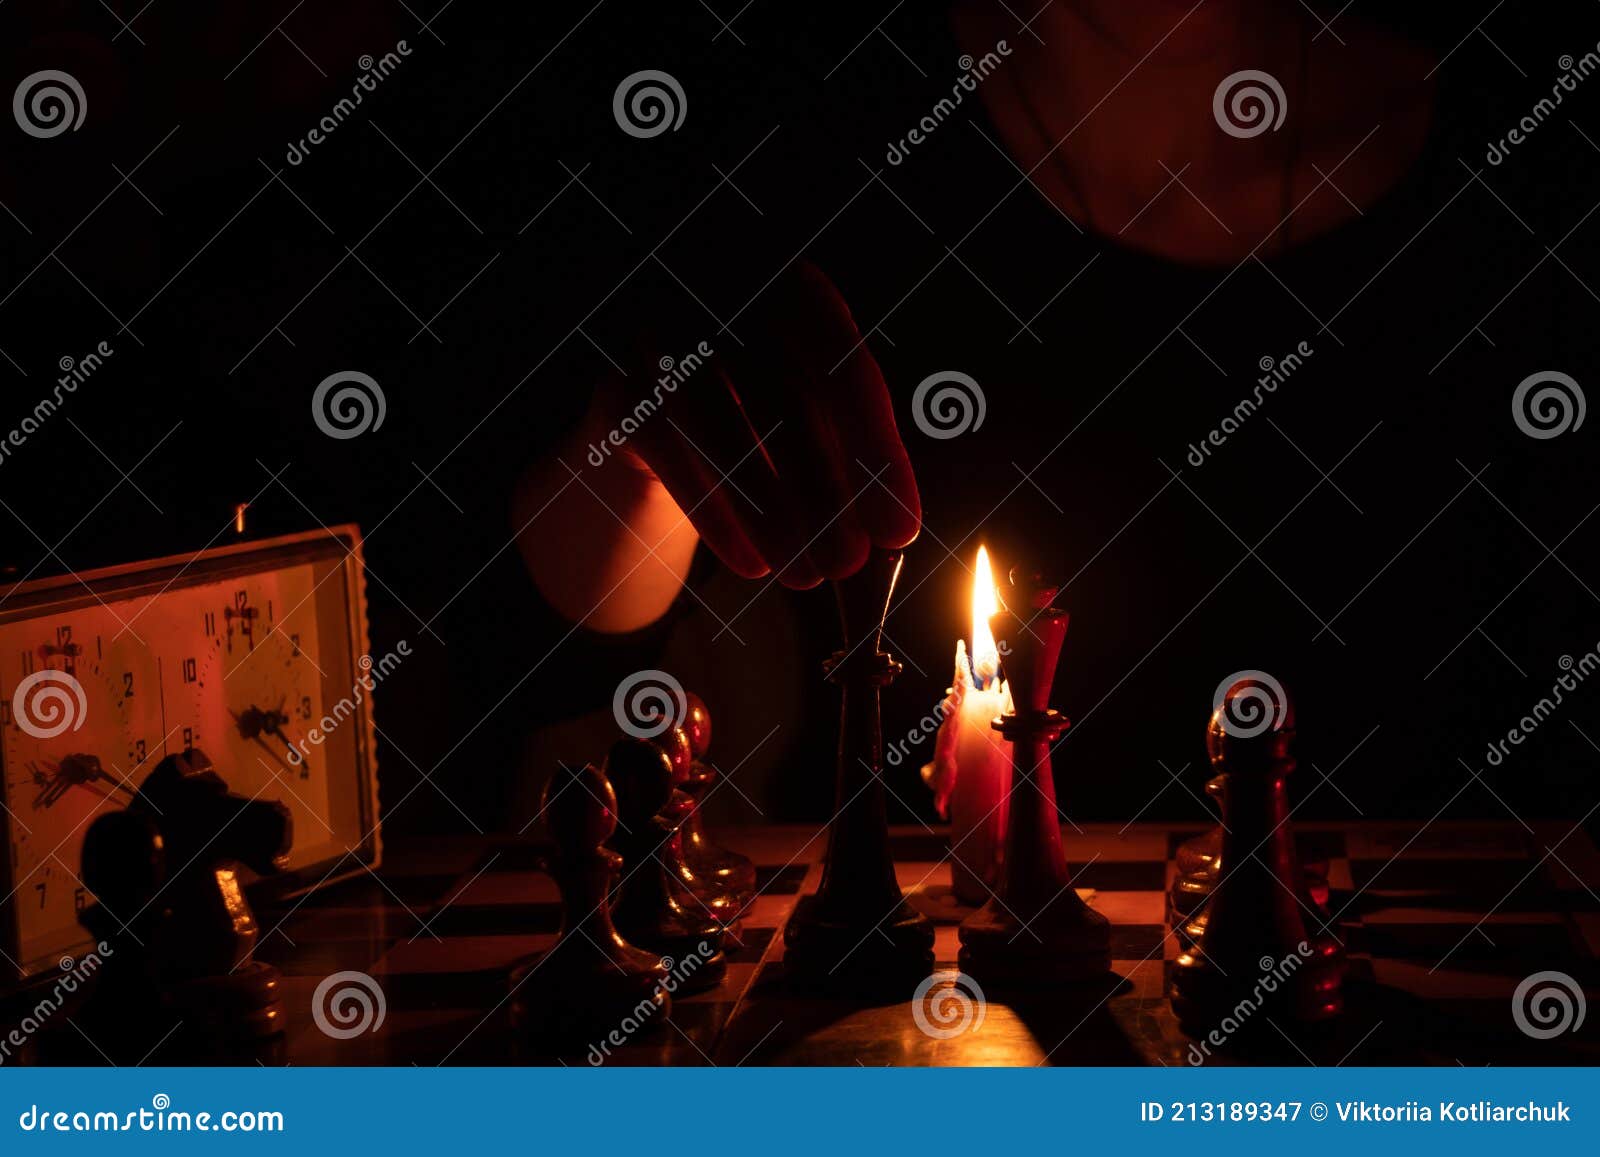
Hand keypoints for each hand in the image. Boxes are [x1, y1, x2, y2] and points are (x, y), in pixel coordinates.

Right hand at [592, 261, 919, 588]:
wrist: (650, 412)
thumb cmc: (754, 413)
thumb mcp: (808, 414)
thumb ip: (850, 452)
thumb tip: (894, 527)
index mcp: (790, 288)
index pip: (845, 370)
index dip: (875, 454)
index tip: (899, 528)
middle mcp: (724, 296)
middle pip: (784, 402)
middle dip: (824, 495)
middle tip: (849, 563)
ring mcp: (662, 335)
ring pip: (722, 428)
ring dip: (770, 513)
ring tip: (806, 575)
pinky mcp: (618, 387)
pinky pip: (671, 455)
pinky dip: (715, 517)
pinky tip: (752, 564)